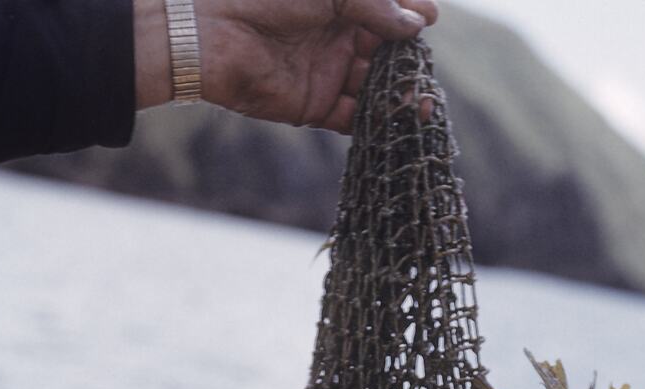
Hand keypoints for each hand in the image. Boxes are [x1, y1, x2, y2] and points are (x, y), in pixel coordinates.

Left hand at [135, 0, 437, 130]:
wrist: (215, 32)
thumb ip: (373, 5)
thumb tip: (416, 25)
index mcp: (342, 4)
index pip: (388, 13)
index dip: (410, 15)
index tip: (430, 18)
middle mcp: (338, 39)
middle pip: (386, 55)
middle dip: (409, 64)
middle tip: (428, 73)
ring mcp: (328, 74)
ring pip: (374, 89)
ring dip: (398, 97)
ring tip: (422, 104)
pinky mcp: (314, 108)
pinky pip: (352, 118)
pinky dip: (374, 122)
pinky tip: (395, 122)